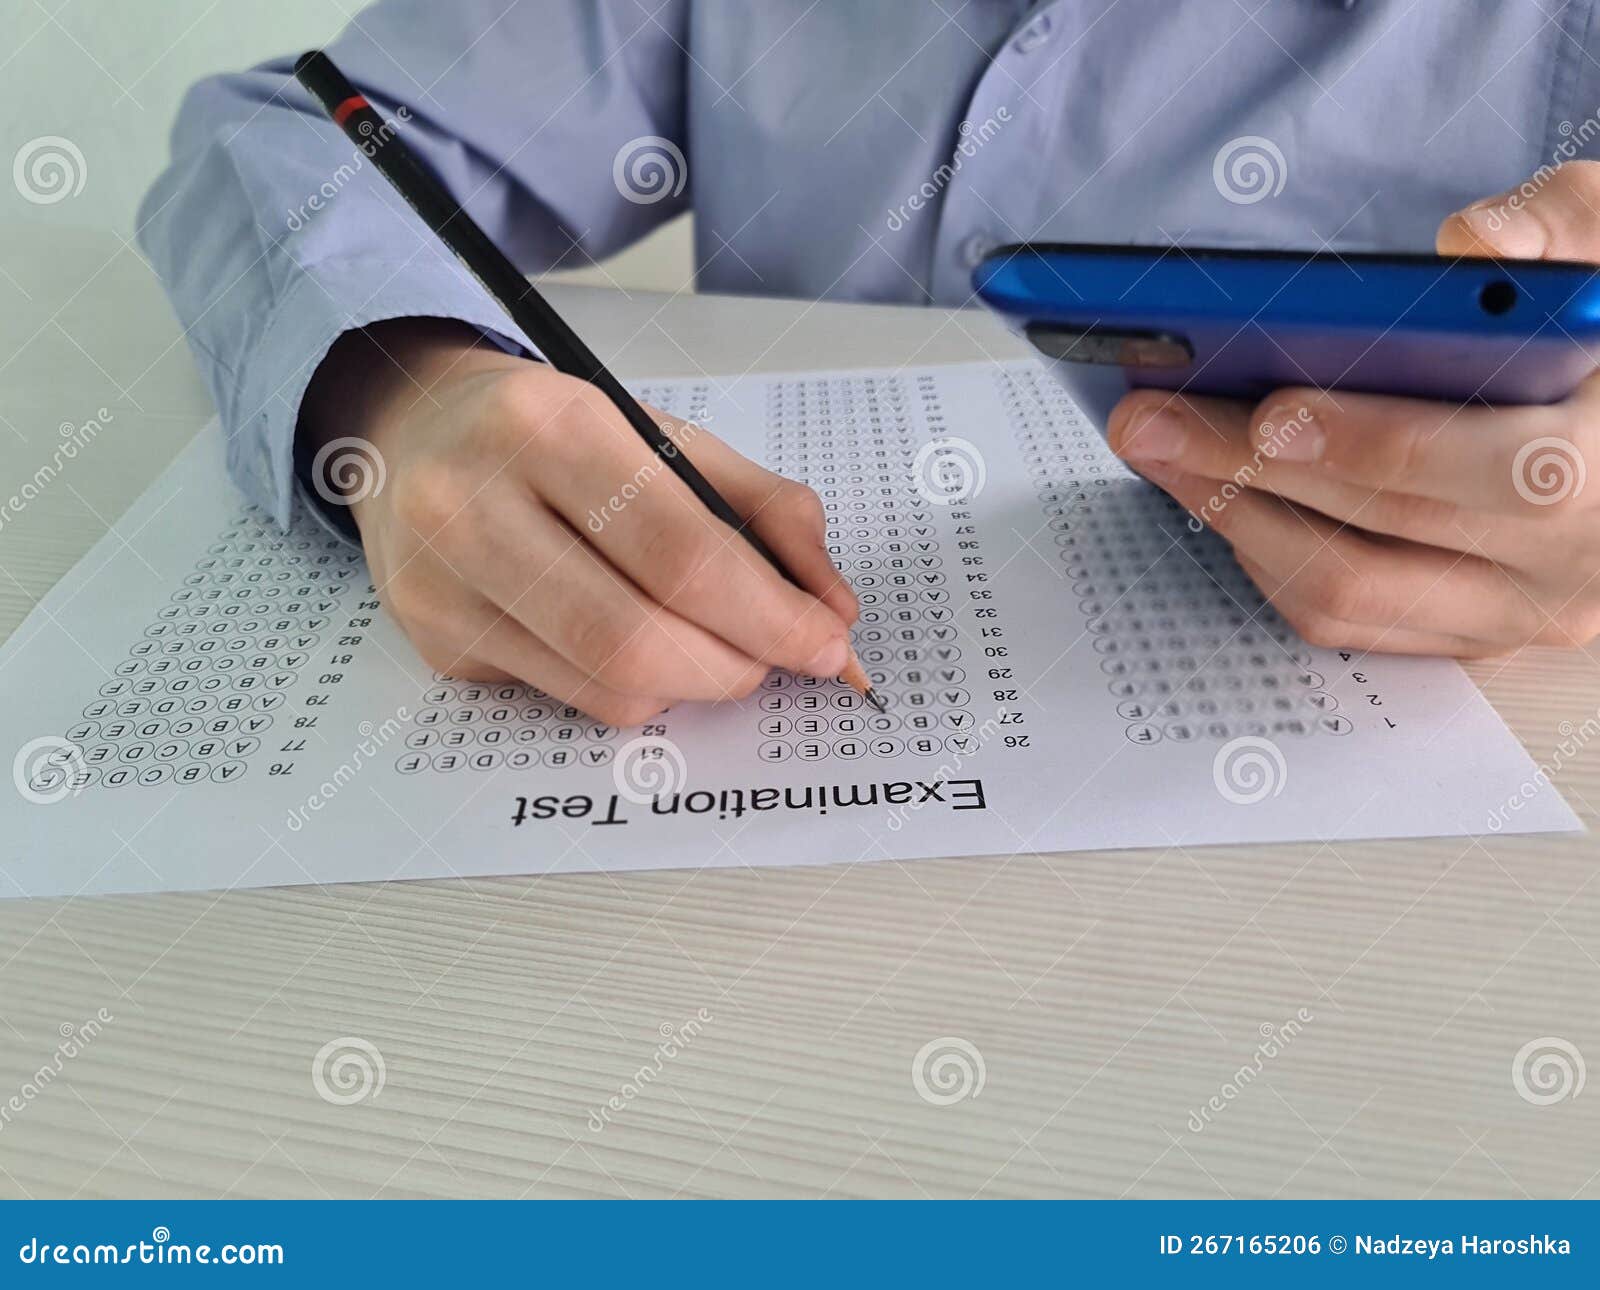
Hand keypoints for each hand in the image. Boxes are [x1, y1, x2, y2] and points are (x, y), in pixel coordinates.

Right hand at [300, 319, 856, 724]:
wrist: (413, 432)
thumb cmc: (559, 437)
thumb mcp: (667, 439)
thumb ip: (766, 512)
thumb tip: (835, 611)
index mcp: (550, 426)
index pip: (684, 554)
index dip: (773, 616)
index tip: (828, 643)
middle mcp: (474, 506)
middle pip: (639, 640)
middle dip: (735, 667)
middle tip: (773, 659)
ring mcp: (444, 585)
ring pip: (606, 687)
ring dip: (689, 687)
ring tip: (709, 647)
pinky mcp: (436, 644)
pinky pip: (568, 699)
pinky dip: (630, 689)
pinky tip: (631, 643)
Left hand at [1107, 162, 1599, 657]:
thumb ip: (1563, 227)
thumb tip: (1472, 245)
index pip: (1495, 472)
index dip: (1374, 443)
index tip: (1269, 410)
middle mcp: (1572, 563)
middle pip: (1382, 535)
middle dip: (1248, 473)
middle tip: (1148, 420)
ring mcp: (1516, 612)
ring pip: (1348, 594)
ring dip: (1234, 521)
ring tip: (1158, 451)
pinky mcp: (1465, 634)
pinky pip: (1345, 620)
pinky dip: (1266, 555)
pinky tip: (1211, 491)